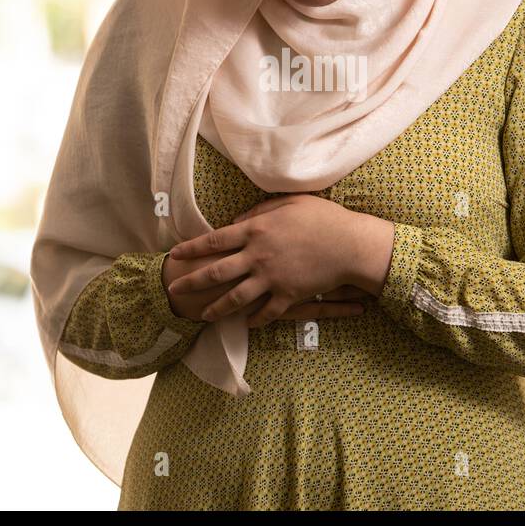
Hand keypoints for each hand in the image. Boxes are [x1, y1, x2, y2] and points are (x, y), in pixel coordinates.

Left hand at [165, 194, 393, 327]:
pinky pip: (266, 312)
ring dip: (217, 308)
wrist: (350, 244)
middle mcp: (257, 256)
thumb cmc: (324, 217)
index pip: (214, 240)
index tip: (174, 254)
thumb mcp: (291, 202)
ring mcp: (271, 278)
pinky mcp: (287, 295)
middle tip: (174, 289)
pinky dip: (256, 320)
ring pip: (236, 298)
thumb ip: (261, 208)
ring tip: (203, 315)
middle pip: (217, 272)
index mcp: (256, 230)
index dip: (192, 247)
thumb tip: (239, 218)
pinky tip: (248, 324)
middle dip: (192, 282)